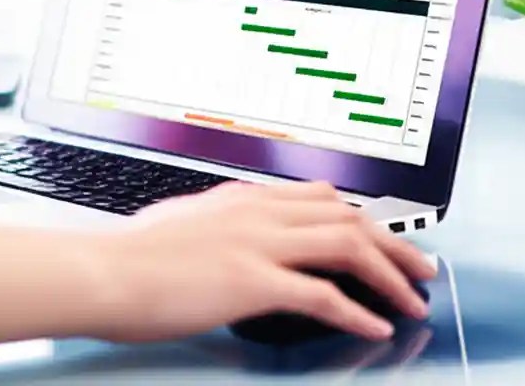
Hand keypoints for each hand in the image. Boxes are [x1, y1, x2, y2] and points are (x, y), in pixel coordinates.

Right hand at [0, 180, 434, 353]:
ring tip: (413, 300)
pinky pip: (322, 294)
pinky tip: (374, 328)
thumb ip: (216, 224)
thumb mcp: (180, 224)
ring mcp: (257, 243)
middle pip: (348, 216)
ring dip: (389, 276)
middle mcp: (257, 212)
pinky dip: (357, 312)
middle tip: (422, 268)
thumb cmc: (130, 257)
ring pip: (348, 246)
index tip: (384, 234)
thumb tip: (227, 236)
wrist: (103, 272)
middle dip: (394, 243)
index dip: (363, 216)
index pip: (320, 197)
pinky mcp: (252, 280)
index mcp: (241, 198)